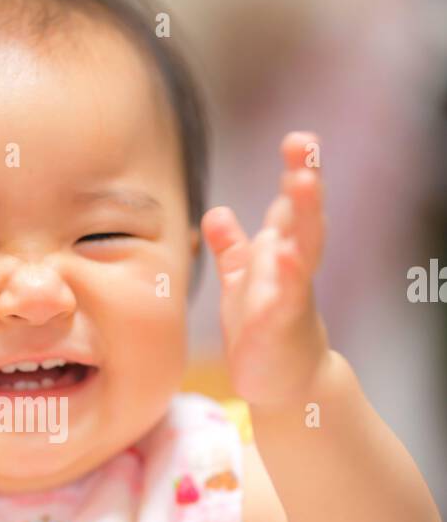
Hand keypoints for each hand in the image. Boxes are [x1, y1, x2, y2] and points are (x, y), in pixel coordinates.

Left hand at [200, 131, 330, 408]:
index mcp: (281, 251)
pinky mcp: (280, 324)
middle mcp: (291, 266)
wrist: (283, 382)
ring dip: (304, 214)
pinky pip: (285, 296)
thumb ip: (232, 246)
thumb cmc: (263, 327)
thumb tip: (216, 212)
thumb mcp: (242, 281)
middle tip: (303, 143)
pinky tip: (285, 254)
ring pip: (302, 248)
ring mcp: (290, 293)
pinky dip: (287, 275)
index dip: (297, 172)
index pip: (290, 205)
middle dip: (304, 179)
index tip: (300, 140)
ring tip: (303, 181)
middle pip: (302, 216)